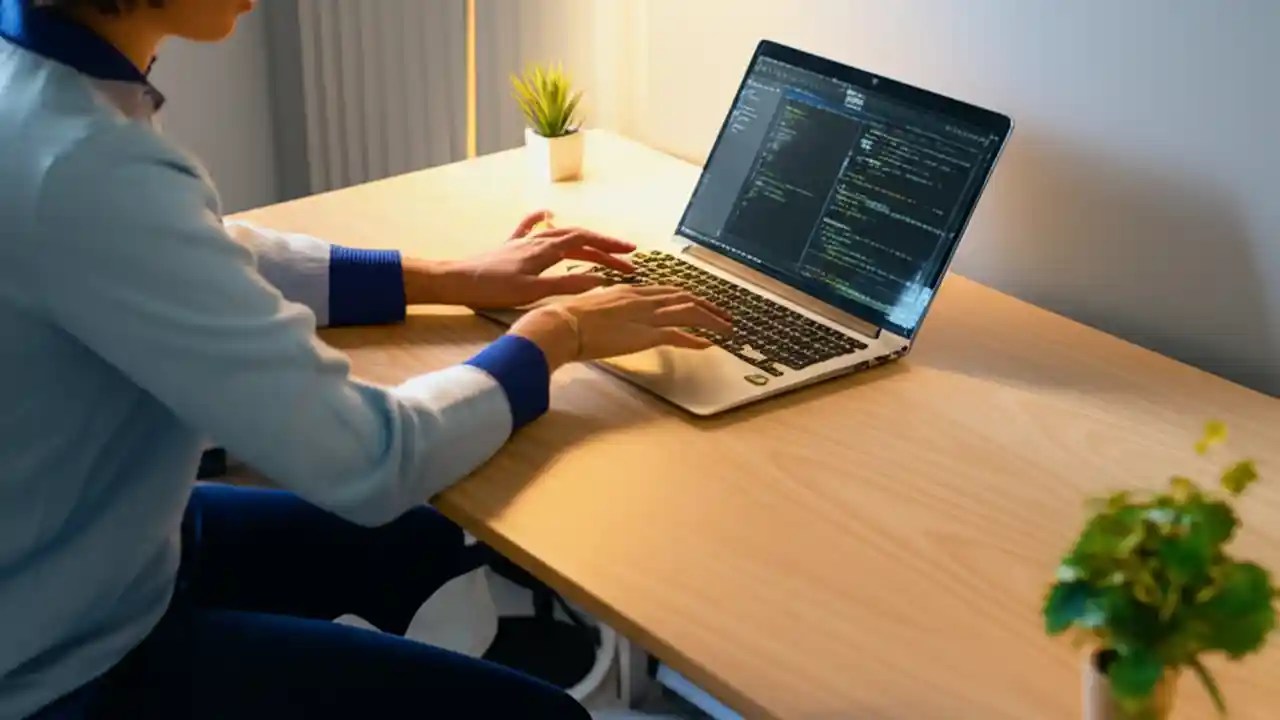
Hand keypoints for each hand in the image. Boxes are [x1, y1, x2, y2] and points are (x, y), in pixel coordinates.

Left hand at [404, 210, 636, 307]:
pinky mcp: (510, 245)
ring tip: (602, 247)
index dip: (610, 249)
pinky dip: (542, 220)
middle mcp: (537, 240)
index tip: (631, 256)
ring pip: (561, 234)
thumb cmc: (492, 288)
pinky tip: (547, 213)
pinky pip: (529, 227)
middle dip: (605, 248)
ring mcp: (523, 241)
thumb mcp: (532, 291)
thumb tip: (599, 279)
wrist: (457, 280)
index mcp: (545, 250)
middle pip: (579, 238)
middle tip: (627, 260)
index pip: (586, 243)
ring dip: (584, 240)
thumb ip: (567, 284)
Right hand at [510, 285, 732, 370]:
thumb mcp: (588, 309)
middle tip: (722, 314)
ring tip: (726, 328)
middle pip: (683, 297)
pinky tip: (708, 344)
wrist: (559, 326)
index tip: (697, 301)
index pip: (664, 291)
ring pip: (688, 312)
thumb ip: (602, 310)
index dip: (685, 296)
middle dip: (706, 305)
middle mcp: (640, 299)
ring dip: (710, 320)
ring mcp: (644, 315)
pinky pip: (678, 335)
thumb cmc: (565, 320)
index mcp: (627, 292)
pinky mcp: (645, 335)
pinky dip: (696, 339)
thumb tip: (604, 317)